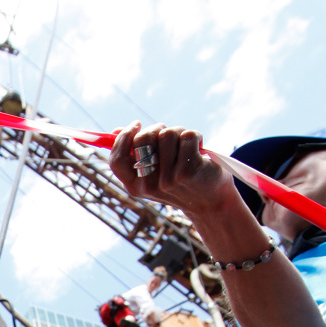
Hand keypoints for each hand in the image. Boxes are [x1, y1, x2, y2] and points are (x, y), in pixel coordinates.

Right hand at [108, 123, 235, 224]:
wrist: (210, 202)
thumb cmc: (180, 181)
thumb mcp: (154, 172)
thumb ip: (135, 154)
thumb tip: (115, 130)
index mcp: (136, 187)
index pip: (117, 160)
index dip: (124, 138)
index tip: (137, 125)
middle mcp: (150, 186)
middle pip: (143, 139)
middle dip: (157, 128)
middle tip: (169, 134)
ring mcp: (169, 179)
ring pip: (167, 134)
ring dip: (179, 132)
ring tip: (186, 146)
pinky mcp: (189, 170)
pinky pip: (187, 136)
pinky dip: (196, 137)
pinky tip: (199, 149)